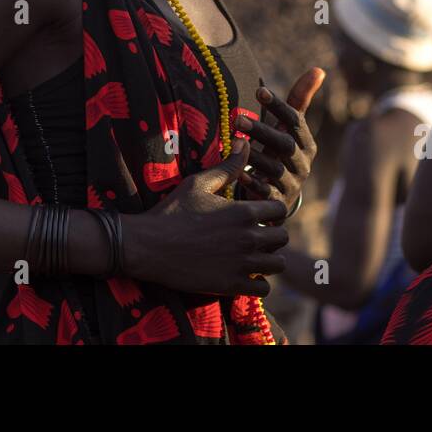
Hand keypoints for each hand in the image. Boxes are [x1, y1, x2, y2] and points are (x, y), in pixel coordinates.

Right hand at [124, 143, 288, 297]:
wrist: (148, 245)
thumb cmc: (172, 210)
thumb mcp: (198, 183)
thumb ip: (228, 166)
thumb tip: (245, 141)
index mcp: (243, 212)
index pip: (280, 210)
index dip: (271, 211)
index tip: (259, 214)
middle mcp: (248, 238)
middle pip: (282, 238)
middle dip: (272, 235)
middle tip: (255, 235)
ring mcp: (242, 264)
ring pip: (278, 264)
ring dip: (268, 259)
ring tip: (253, 255)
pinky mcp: (231, 285)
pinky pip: (264, 289)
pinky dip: (258, 283)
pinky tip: (244, 274)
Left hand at [235, 67, 322, 213]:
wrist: (281, 194)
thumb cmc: (282, 151)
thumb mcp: (290, 128)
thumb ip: (300, 100)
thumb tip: (319, 69)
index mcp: (306, 142)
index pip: (295, 120)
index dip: (278, 106)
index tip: (259, 90)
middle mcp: (303, 162)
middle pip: (285, 144)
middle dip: (262, 131)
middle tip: (237, 119)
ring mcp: (293, 183)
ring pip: (275, 168)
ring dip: (254, 156)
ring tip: (234, 143)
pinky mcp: (279, 202)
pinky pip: (267, 193)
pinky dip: (253, 183)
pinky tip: (238, 173)